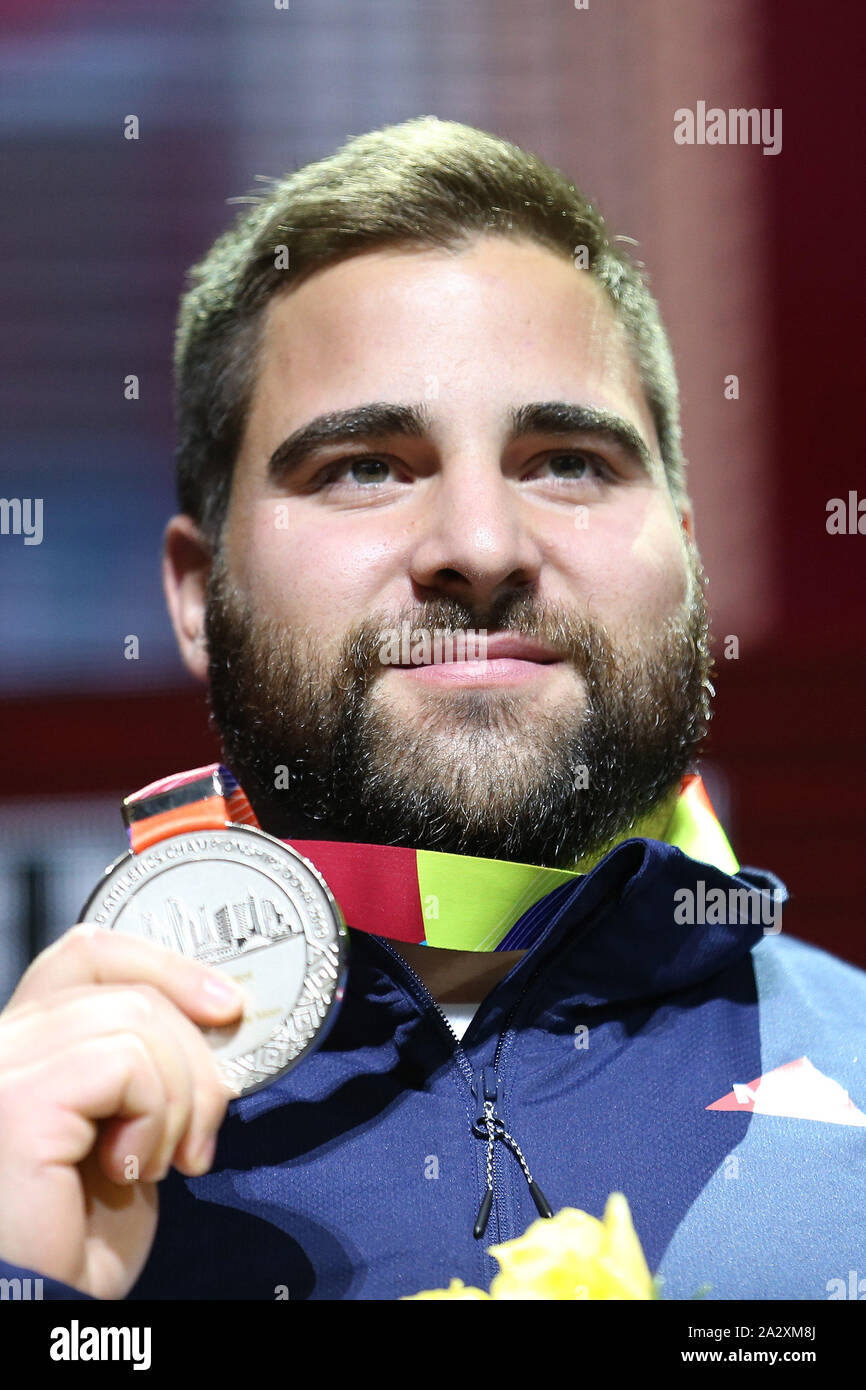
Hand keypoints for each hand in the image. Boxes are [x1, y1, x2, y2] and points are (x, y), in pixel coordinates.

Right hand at [0, 923, 244, 1297]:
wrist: (45, 1310)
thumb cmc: (77, 1237)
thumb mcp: (126, 1124)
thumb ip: (142, 1058)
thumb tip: (214, 1007)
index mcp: (21, 1044)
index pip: (89, 952)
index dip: (166, 966)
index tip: (225, 1007)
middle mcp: (0, 1045)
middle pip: (127, 985)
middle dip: (194, 1053)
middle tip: (200, 1131)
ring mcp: (2, 1068)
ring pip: (137, 1018)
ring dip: (180, 1096)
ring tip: (161, 1160)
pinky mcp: (18, 1101)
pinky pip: (128, 1063)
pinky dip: (157, 1115)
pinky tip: (134, 1170)